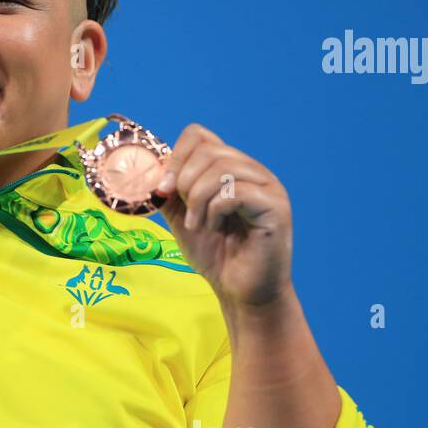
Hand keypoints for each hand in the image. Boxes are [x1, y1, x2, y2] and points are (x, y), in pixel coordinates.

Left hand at [153, 124, 292, 309]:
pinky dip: (215, 210)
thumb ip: (170, 192)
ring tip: (198, 225)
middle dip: (184, 181)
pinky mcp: (275, 208)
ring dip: (198, 199)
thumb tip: (151, 171)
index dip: (175, 157)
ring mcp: (268, 187)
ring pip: (221, 168)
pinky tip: (214, 228)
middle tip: (185, 212)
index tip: (164, 189)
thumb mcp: (182, 216)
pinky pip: (236, 192)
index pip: (199, 135)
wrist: (240, 292)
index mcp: (232, 167)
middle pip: (208, 150)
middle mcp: (253, 171)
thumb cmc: (216, 255)